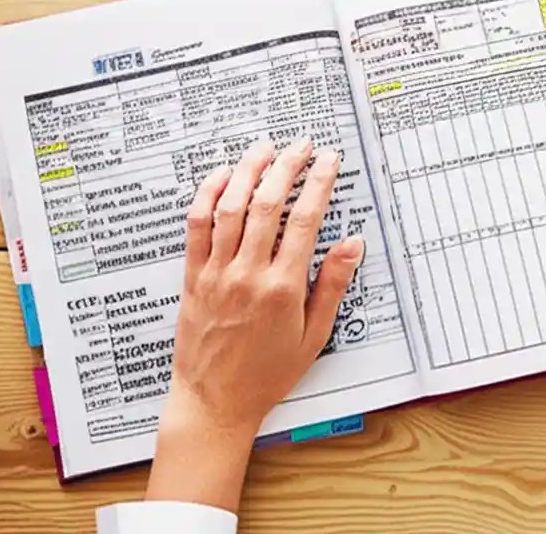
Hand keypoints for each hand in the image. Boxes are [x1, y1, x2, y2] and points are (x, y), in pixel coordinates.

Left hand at [146, 139, 364, 512]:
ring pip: (231, 207)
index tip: (328, 160)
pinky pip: (196, 227)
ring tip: (264, 147)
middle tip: (301, 144)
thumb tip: (352, 243)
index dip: (319, 183)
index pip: (305, 220)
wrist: (215, 401)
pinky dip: (207, 196)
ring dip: (248, 170)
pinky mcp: (193, 278)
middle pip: (268, 204)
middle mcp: (248, 275)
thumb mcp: (314, 336)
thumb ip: (332, 285)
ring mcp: (217, 274)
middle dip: (287, 166)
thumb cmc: (268, 374)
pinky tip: (220, 176)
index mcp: (284, 288)